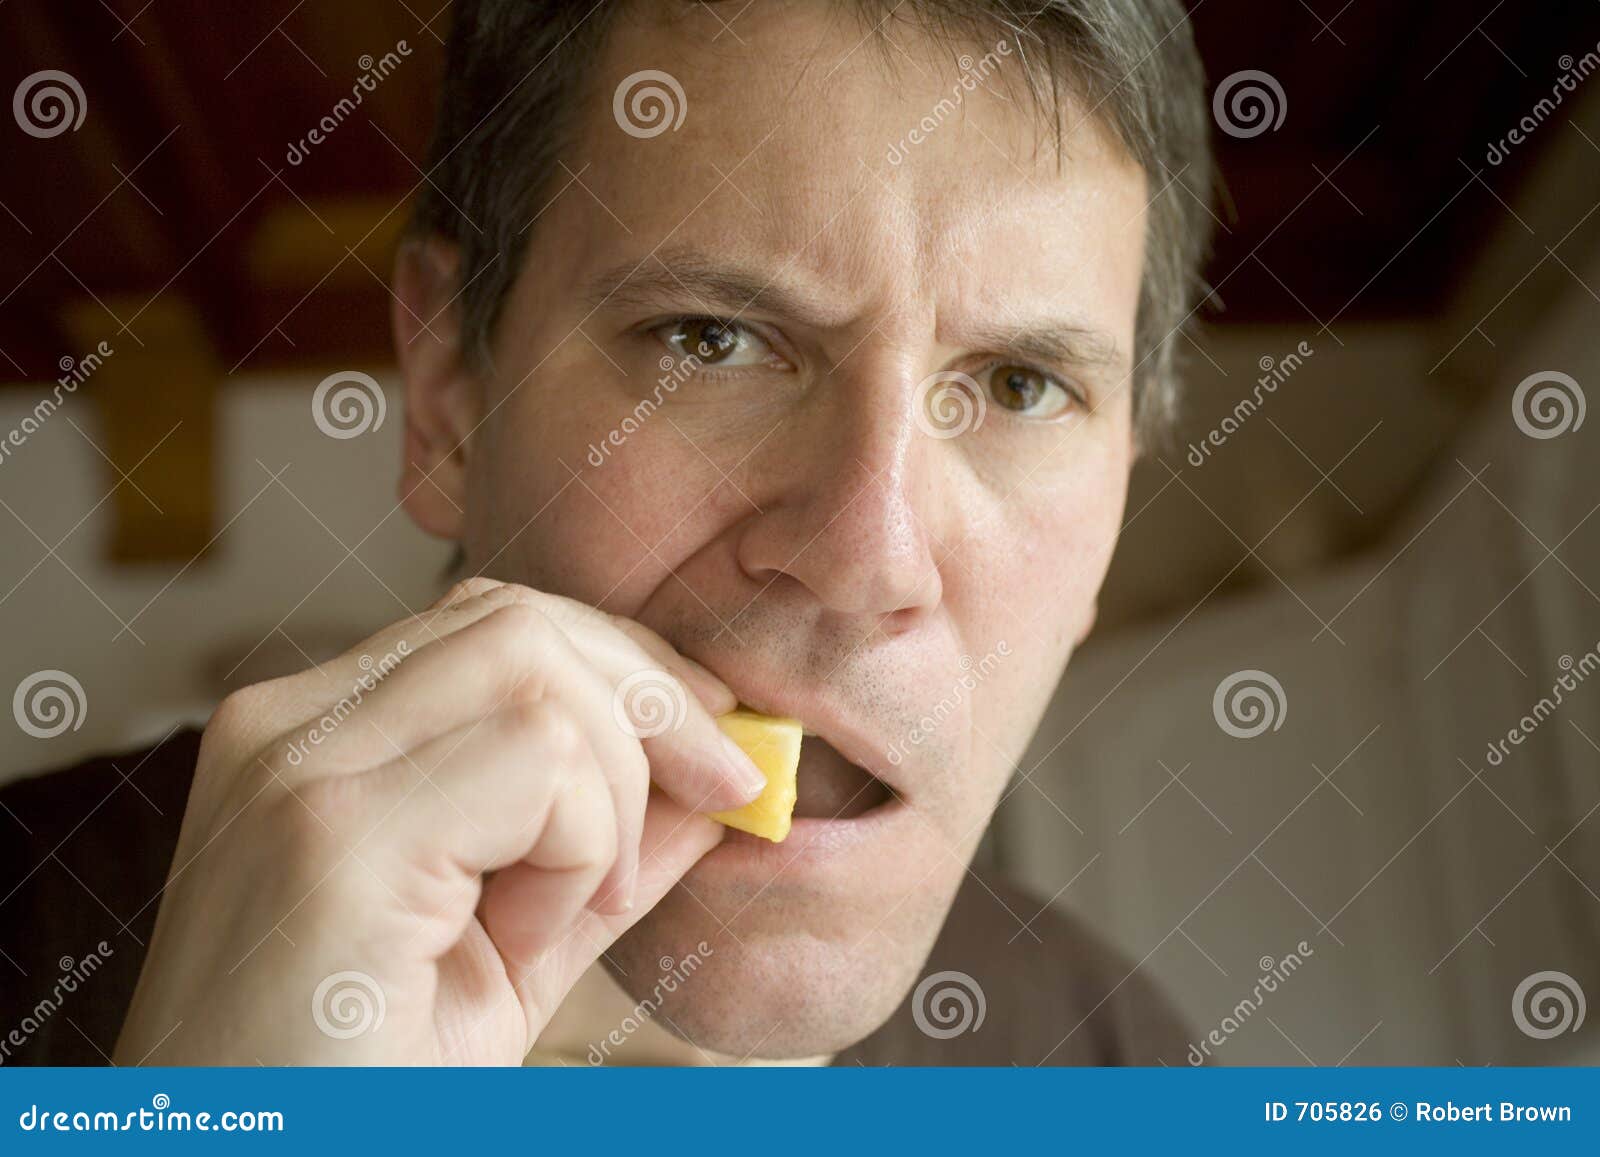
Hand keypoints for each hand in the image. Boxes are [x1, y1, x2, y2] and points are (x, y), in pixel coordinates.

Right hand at [112, 577, 764, 1064]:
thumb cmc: (361, 1081)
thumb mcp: (512, 945)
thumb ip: (603, 846)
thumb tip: (715, 773)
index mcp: (310, 735)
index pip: (495, 627)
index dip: (626, 669)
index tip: (713, 744)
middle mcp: (286, 727)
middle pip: (522, 620)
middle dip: (654, 699)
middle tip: (721, 792)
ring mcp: (298, 770)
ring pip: (535, 665)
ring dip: (611, 790)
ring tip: (572, 908)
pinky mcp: (333, 835)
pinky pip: (537, 758)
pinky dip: (583, 843)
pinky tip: (530, 935)